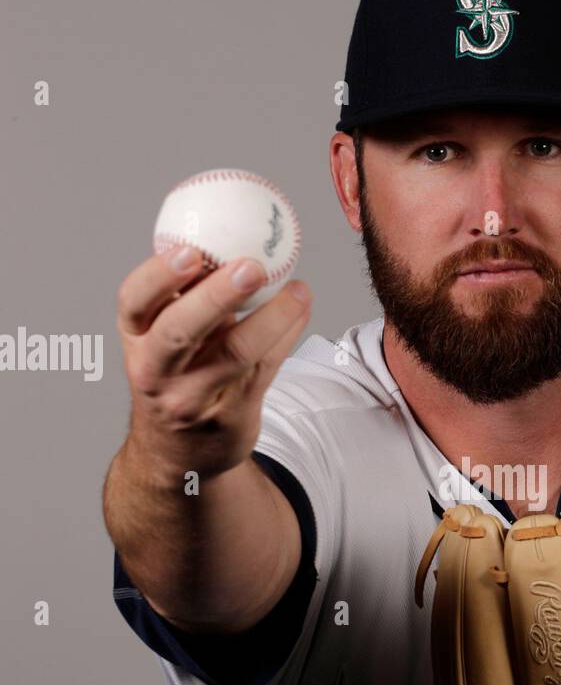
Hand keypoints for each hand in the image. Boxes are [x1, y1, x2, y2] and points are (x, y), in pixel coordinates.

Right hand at [115, 244, 310, 485]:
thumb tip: (235, 229)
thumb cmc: (176, 374)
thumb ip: (186, 295)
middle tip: (249, 266)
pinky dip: (286, 335)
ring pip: (234, 355)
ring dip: (270, 318)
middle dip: (213, 298)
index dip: (159, 277)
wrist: (179, 455)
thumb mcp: (162, 337)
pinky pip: (264, 369)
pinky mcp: (230, 417)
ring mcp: (192, 398)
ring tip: (297, 290)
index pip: (134, 303)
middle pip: (178, 333)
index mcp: (135, 339)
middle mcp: (156, 371)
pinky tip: (300, 308)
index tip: (189, 252)